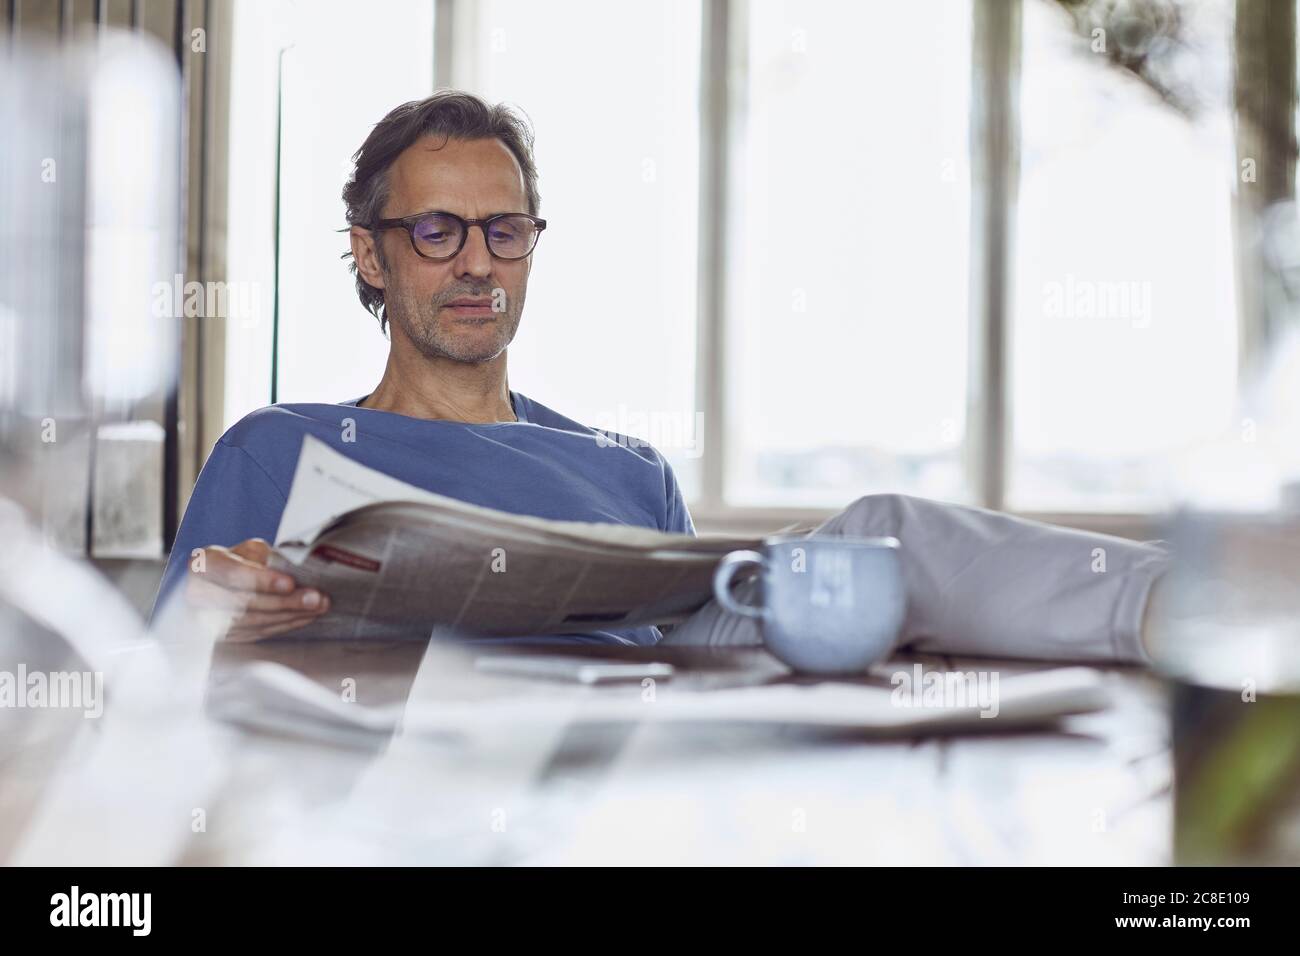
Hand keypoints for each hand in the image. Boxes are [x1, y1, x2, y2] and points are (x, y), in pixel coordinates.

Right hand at [185, 538, 329, 640]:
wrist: (214, 587)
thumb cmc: (235, 563)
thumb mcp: (246, 550)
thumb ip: (264, 557)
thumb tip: (295, 567)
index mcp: (203, 566)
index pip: (232, 574)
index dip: (262, 580)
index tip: (290, 582)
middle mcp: (199, 595)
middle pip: (245, 603)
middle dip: (285, 602)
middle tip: (315, 598)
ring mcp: (208, 620)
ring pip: (254, 622)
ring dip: (290, 615)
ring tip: (318, 606)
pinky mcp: (223, 637)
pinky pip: (258, 633)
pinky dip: (284, 625)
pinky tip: (305, 617)